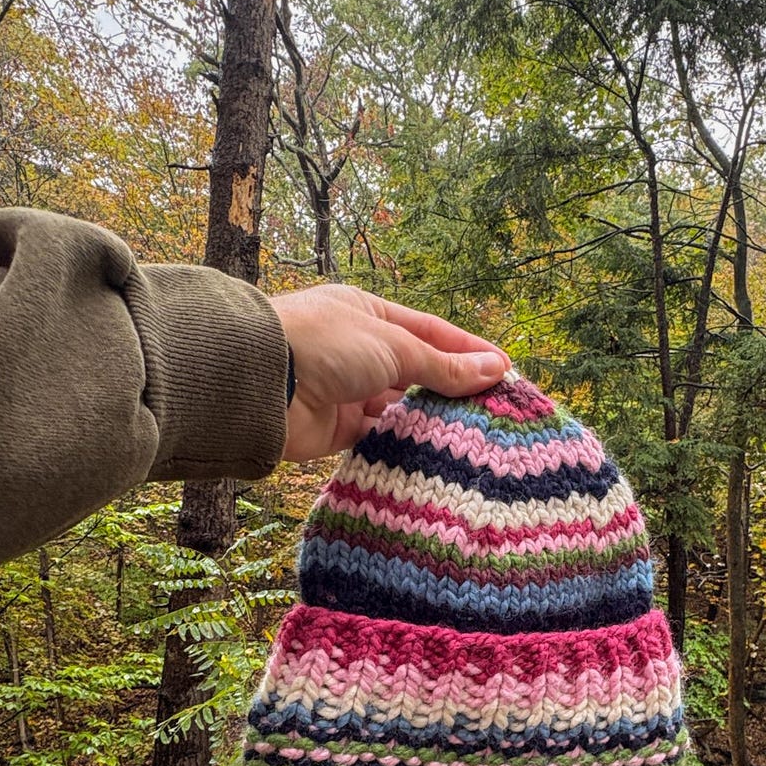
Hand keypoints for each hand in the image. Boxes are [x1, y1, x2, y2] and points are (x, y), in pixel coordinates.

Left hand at [269, 284, 509, 461]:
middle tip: (496, 410)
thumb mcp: (394, 347)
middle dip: (453, 389)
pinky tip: (434, 451)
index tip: (505, 371)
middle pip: (417, 371)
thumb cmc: (324, 344)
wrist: (259, 382)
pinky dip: (403, 442)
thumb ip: (444, 366)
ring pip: (400, 406)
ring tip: (473, 434)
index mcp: (369, 314)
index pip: (431, 333)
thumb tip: (495, 369)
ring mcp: (346, 390)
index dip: (469, 352)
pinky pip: (379, 436)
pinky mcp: (335, 429)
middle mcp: (358, 350)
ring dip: (430, 418)